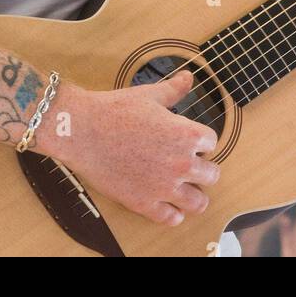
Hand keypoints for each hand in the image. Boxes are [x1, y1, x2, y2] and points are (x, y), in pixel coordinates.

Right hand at [35, 72, 220, 225]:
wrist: (83, 130)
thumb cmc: (115, 110)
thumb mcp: (150, 95)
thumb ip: (174, 90)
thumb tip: (188, 78)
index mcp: (186, 135)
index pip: (211, 142)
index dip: (202, 140)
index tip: (192, 140)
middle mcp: (181, 164)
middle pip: (211, 175)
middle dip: (203, 168)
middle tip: (192, 164)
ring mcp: (163, 187)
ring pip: (198, 203)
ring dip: (196, 195)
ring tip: (188, 189)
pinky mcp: (144, 203)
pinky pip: (170, 218)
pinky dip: (173, 214)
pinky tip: (170, 206)